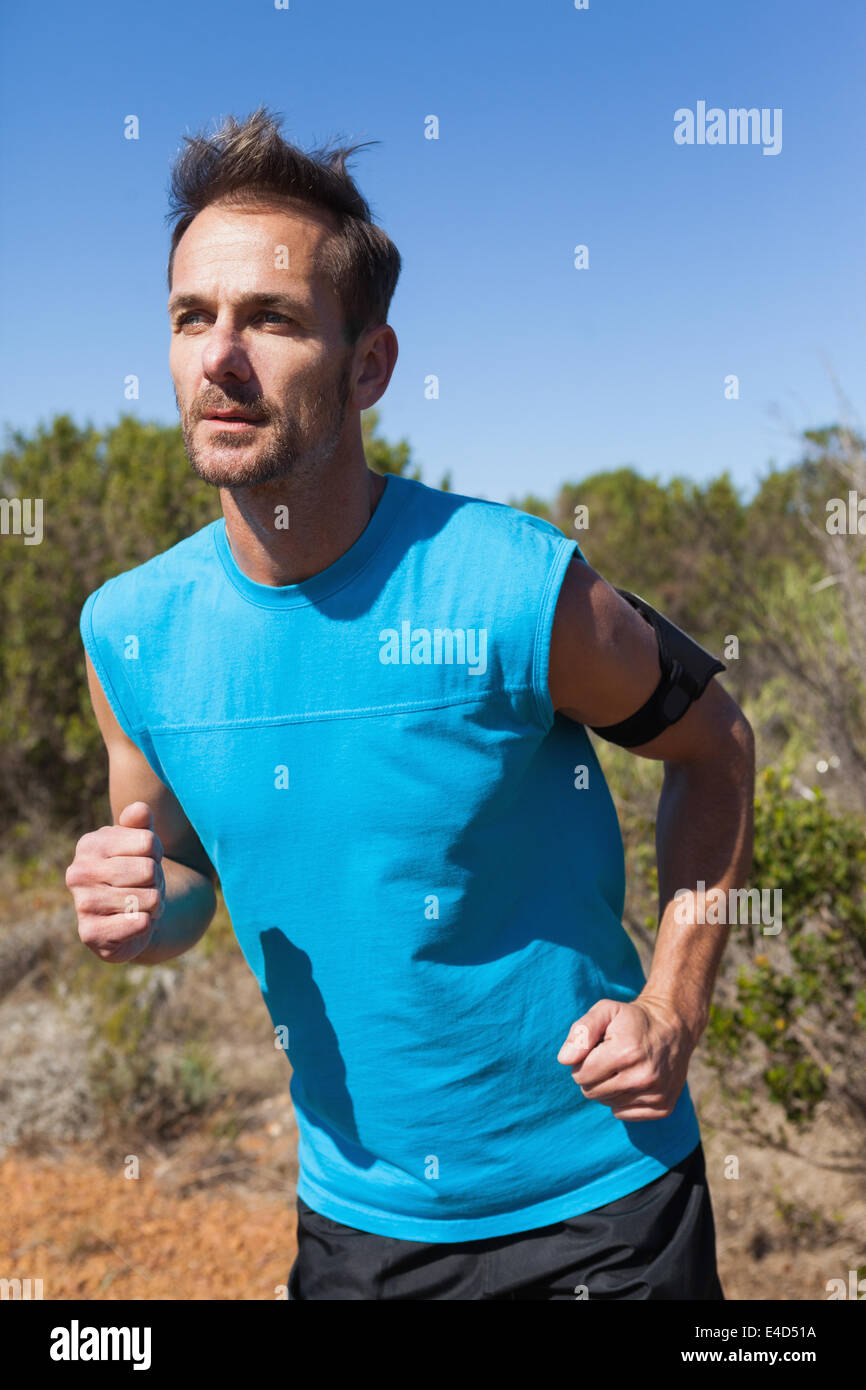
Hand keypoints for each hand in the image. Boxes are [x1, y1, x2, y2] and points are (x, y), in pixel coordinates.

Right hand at [65, 802, 165, 962]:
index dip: (157, 853)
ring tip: (139, 904)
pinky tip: (134, 923)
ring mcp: (82, 904)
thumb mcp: (142, 843)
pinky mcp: (91, 934)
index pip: (148, 841)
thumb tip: (140, 809)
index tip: (145, 860)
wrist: (131, 916)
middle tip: (144, 887)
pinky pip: (138, 924)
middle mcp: (78, 872)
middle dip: (156, 881)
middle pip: (149, 869)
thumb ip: (141, 823)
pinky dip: (146, 924)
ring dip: (154, 904)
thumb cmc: (137, 873)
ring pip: (149, 898)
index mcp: (90, 844)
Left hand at [556, 994, 694, 1120]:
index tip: (596, 1050)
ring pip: (608, 1104)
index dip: (582, 1062)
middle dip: (593, 1076)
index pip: (581, 1075)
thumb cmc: (632, 1019)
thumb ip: (581, 1032)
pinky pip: (624, 1114)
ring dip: (608, 1088)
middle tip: (608, 1059)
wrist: (673, 1027)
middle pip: (592, 1093)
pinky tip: (634, 1081)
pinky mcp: (663, 1107)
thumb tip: (564, 1059)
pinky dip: (623, 1100)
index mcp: (625, 1052)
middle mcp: (642, 1077)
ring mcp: (656, 1094)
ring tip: (623, 1068)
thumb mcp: (605, 1011)